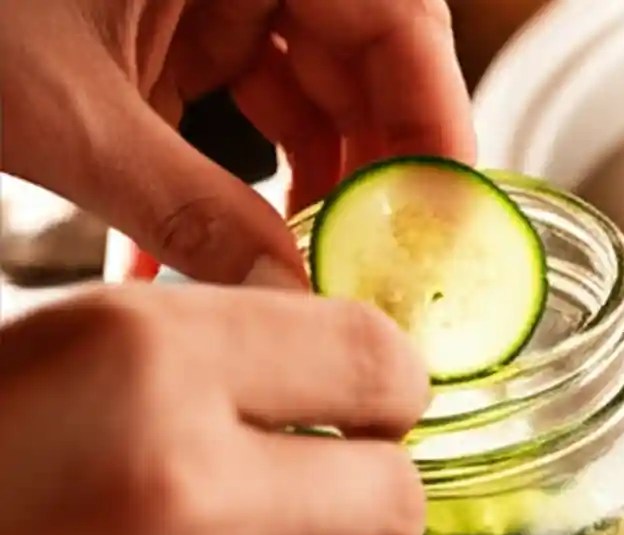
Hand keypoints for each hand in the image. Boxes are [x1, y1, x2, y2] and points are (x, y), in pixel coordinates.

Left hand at [0, 0, 473, 286]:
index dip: (439, 128)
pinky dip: (228, 193)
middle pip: (368, 73)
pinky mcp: (177, 37)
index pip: (403, 26)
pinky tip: (203, 264)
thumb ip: (187, 209)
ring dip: (298, 204)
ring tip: (287, 289)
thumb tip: (287, 300)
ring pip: (309, 105)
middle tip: (371, 277)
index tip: (443, 227)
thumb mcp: (62, 110)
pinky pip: (240, 119)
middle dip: (367, 184)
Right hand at [0, 283, 429, 534]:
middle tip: (302, 509)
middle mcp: (158, 481)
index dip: (381, 393)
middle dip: (359, 504)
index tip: (354, 412)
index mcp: (139, 352)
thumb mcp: (70, 357)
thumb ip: (221, 359)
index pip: (380, 362)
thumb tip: (377, 381)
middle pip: (395, 498)